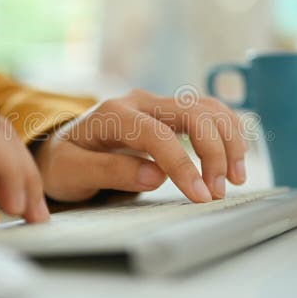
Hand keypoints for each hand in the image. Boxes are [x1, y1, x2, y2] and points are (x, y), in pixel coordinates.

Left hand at [34, 89, 246, 202]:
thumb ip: (110, 172)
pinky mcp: (170, 112)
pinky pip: (208, 112)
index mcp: (112, 114)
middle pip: (192, 113)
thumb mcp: (72, 173)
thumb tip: (155, 176)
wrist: (61, 149)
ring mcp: (156, 103)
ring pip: (207, 108)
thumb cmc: (65, 164)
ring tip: (235, 178)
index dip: (184, 165)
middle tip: (219, 191)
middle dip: (214, 151)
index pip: (158, 134)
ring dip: (228, 140)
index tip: (201, 195)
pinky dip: (227, 131)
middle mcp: (138, 102)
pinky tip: (233, 158)